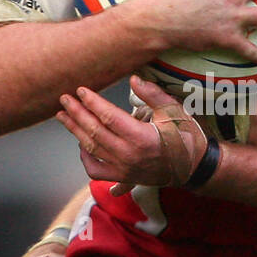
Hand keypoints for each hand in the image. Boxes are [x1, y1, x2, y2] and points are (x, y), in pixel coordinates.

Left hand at [55, 77, 207, 193]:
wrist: (193, 168)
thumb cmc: (186, 136)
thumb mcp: (174, 111)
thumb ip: (153, 94)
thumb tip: (133, 79)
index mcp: (142, 138)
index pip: (109, 117)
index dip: (92, 102)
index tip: (81, 90)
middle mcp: (129, 156)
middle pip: (94, 132)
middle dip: (77, 114)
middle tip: (65, 99)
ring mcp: (124, 169)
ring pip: (91, 150)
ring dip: (75, 131)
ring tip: (63, 116)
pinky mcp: (124, 177)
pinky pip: (96, 171)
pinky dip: (85, 158)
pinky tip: (80, 144)